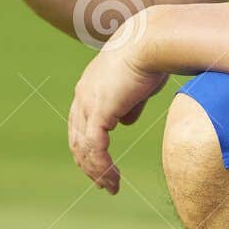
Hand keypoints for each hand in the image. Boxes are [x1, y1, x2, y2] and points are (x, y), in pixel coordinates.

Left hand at [67, 22, 167, 193]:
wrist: (151, 41)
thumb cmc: (151, 57)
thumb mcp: (138, 86)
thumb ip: (129, 105)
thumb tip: (125, 123)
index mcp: (89, 88)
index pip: (80, 124)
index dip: (88, 146)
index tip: (100, 165)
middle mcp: (82, 96)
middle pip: (76, 139)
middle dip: (88, 164)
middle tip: (102, 184)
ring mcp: (88, 104)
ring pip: (84, 148)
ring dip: (96, 171)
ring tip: (110, 187)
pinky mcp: (99, 112)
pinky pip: (95, 149)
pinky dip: (102, 167)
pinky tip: (112, 179)